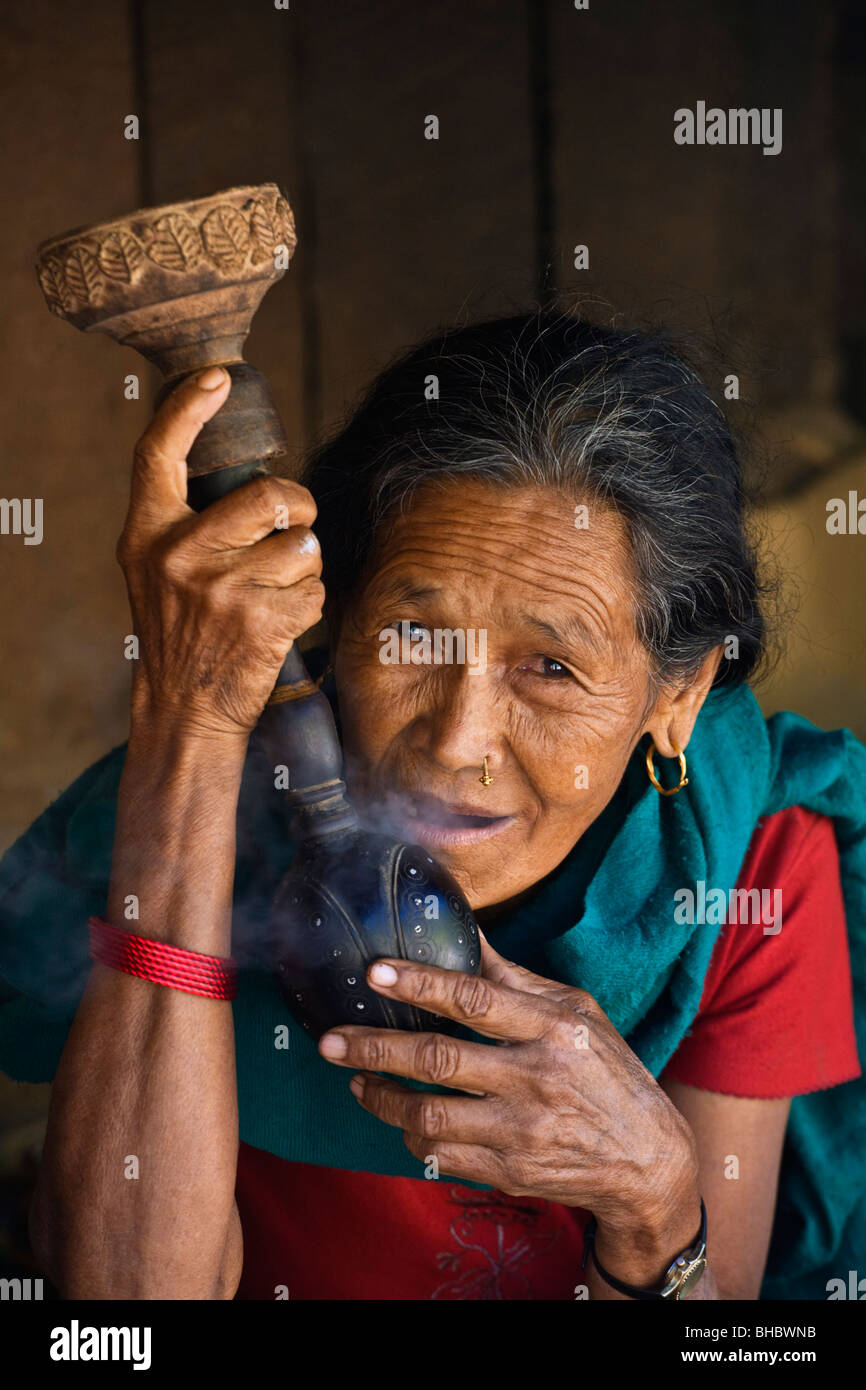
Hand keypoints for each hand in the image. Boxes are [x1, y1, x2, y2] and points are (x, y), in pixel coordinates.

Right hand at [116, 368, 324, 741]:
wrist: (183, 708)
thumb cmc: (179, 631)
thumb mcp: (156, 569)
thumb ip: (186, 523)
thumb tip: (253, 480)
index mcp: (147, 533)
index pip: (158, 454)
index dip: (187, 408)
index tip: (216, 378)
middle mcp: (178, 554)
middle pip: (269, 495)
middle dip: (299, 507)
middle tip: (295, 523)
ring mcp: (220, 588)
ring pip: (303, 545)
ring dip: (305, 566)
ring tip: (277, 588)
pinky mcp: (261, 620)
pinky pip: (315, 589)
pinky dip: (310, 603)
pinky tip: (279, 620)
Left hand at [318, 931, 699, 1240]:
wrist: (649, 1161)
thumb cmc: (607, 1071)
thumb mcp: (577, 1013)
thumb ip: (516, 980)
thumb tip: (466, 930)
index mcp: (554, 1028)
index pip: (475, 999)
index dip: (420, 983)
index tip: (374, 971)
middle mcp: (538, 1079)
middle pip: (439, 1061)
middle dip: (374, 1049)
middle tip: (329, 1040)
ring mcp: (522, 1132)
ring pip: (429, 1117)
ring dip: (380, 1098)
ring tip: (356, 1080)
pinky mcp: (510, 1173)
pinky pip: (440, 1156)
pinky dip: (412, 1137)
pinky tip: (401, 1119)